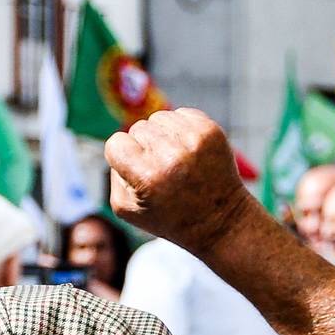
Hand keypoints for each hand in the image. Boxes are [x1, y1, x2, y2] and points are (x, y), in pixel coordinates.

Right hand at [105, 109, 251, 251]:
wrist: (219, 220)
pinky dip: (180, 129)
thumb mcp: (127, 209)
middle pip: (138, 128)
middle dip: (144, 147)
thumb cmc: (169, 218)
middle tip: (161, 170)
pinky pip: (181, 114)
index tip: (137, 171)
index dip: (122, 157)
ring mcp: (194, 141)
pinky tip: (188, 151)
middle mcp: (172, 156)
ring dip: (162, 135)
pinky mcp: (211, 131)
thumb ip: (115, 174)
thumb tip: (123, 144)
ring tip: (174, 159)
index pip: (116, 143)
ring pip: (159, 118)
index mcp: (148, 177)